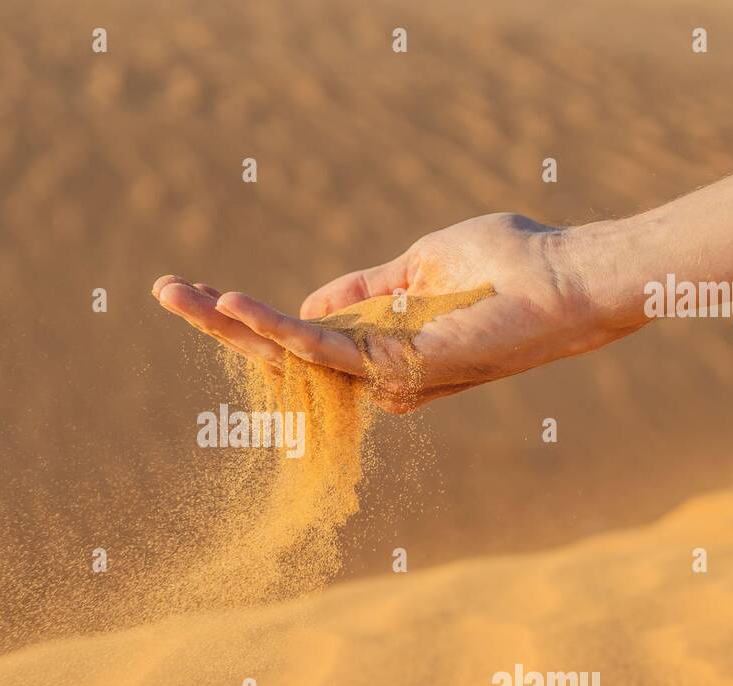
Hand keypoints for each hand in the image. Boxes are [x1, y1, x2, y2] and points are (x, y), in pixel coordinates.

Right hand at [153, 213, 637, 412]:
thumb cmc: (512, 265)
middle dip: (220, 326)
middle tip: (164, 291)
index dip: (252, 320)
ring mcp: (385, 375)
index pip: (301, 340)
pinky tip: (231, 305)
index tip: (210, 294)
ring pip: (287, 353)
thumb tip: (311, 302)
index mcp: (382, 347)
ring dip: (228, 325)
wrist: (568, 278)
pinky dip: (274, 328)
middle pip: (280, 353)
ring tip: (173, 292)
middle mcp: (377, 373)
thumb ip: (369, 285)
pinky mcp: (396, 367)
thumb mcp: (423, 262)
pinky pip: (321, 349)